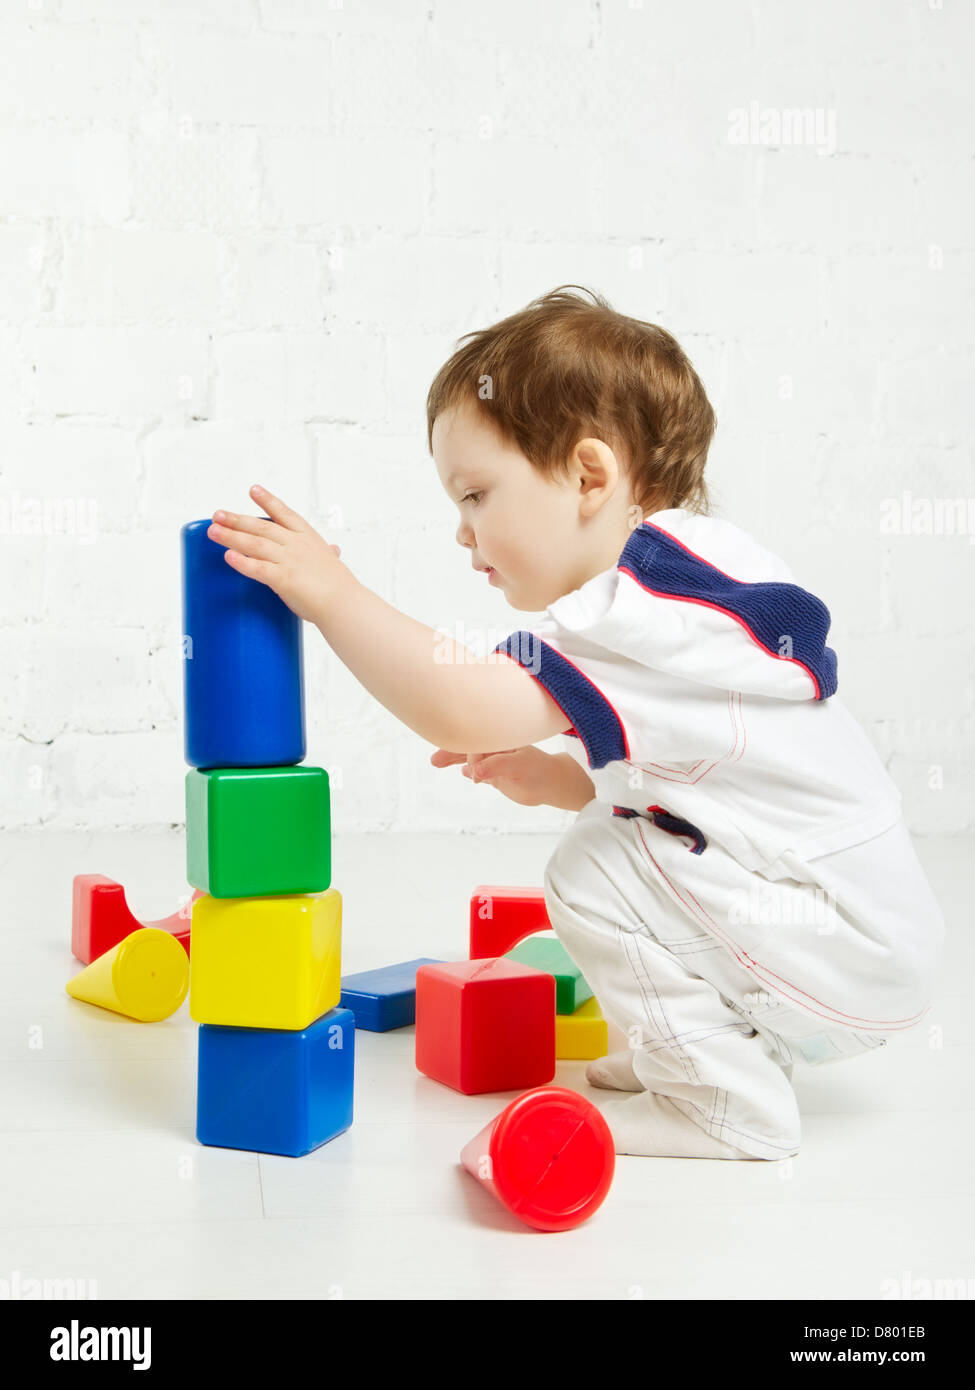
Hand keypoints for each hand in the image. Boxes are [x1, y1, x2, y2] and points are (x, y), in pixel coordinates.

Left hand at [206, 484, 348, 622]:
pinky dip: (241, 561)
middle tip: (217, 515)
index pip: (284, 513)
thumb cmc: (340, 586)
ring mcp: (289, 560)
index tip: (253, 490)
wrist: (344, 603)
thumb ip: (328, 553)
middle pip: (261, 526)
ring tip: (213, 531)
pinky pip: (257, 568)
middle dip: (237, 519)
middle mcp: (296, 544)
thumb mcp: (333, 562)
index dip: (267, 501)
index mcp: (308, 538)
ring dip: (231, 536)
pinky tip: (228, 556)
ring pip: (254, 544)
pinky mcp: (283, 579)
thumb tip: (334, 549)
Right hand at [430, 745, 560, 807]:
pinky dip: (469, 770)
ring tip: (436, 762)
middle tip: (434, 760)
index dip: (470, 753)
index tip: (475, 771)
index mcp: (501, 739)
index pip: (477, 741)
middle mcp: (495, 748)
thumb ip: (497, 767)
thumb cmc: (540, 771)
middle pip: (468, 745)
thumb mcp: (520, 767)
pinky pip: (477, 770)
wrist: (553, 785)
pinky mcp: (496, 774)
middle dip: (451, 750)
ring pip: (469, 758)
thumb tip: (475, 771)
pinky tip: (464, 772)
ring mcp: (494, 761)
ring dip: (454, 759)